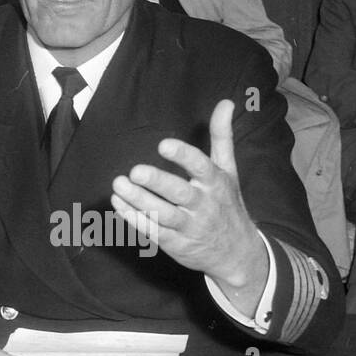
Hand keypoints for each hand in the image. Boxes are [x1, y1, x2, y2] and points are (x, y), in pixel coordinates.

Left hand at [111, 99, 267, 316]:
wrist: (237, 253)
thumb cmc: (228, 205)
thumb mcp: (230, 170)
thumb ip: (222, 136)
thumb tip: (226, 102)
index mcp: (216, 184)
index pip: (201, 167)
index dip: (183, 156)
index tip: (163, 145)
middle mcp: (204, 205)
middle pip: (180, 193)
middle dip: (157, 183)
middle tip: (135, 171)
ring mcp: (189, 227)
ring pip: (163, 214)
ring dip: (139, 201)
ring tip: (118, 185)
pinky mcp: (176, 244)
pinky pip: (153, 231)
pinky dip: (135, 219)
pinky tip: (118, 203)